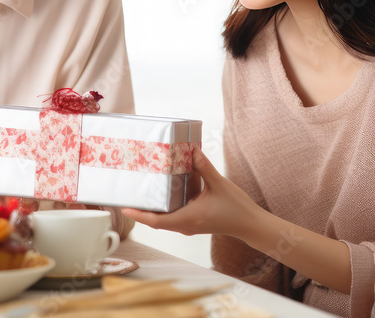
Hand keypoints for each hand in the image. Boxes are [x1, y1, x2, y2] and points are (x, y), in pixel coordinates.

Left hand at [122, 148, 259, 238]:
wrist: (250, 224)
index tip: (124, 208)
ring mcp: (189, 224)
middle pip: (157, 220)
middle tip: (129, 195)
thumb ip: (204, 167)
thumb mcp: (219, 184)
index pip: (156, 221)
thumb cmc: (236, 208)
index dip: (139, 215)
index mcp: (188, 218)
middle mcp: (186, 224)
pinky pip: (175, 214)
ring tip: (143, 192)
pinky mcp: (194, 221)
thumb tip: (192, 150)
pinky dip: (167, 205)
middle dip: (142, 210)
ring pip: (165, 218)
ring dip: (154, 208)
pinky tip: (167, 190)